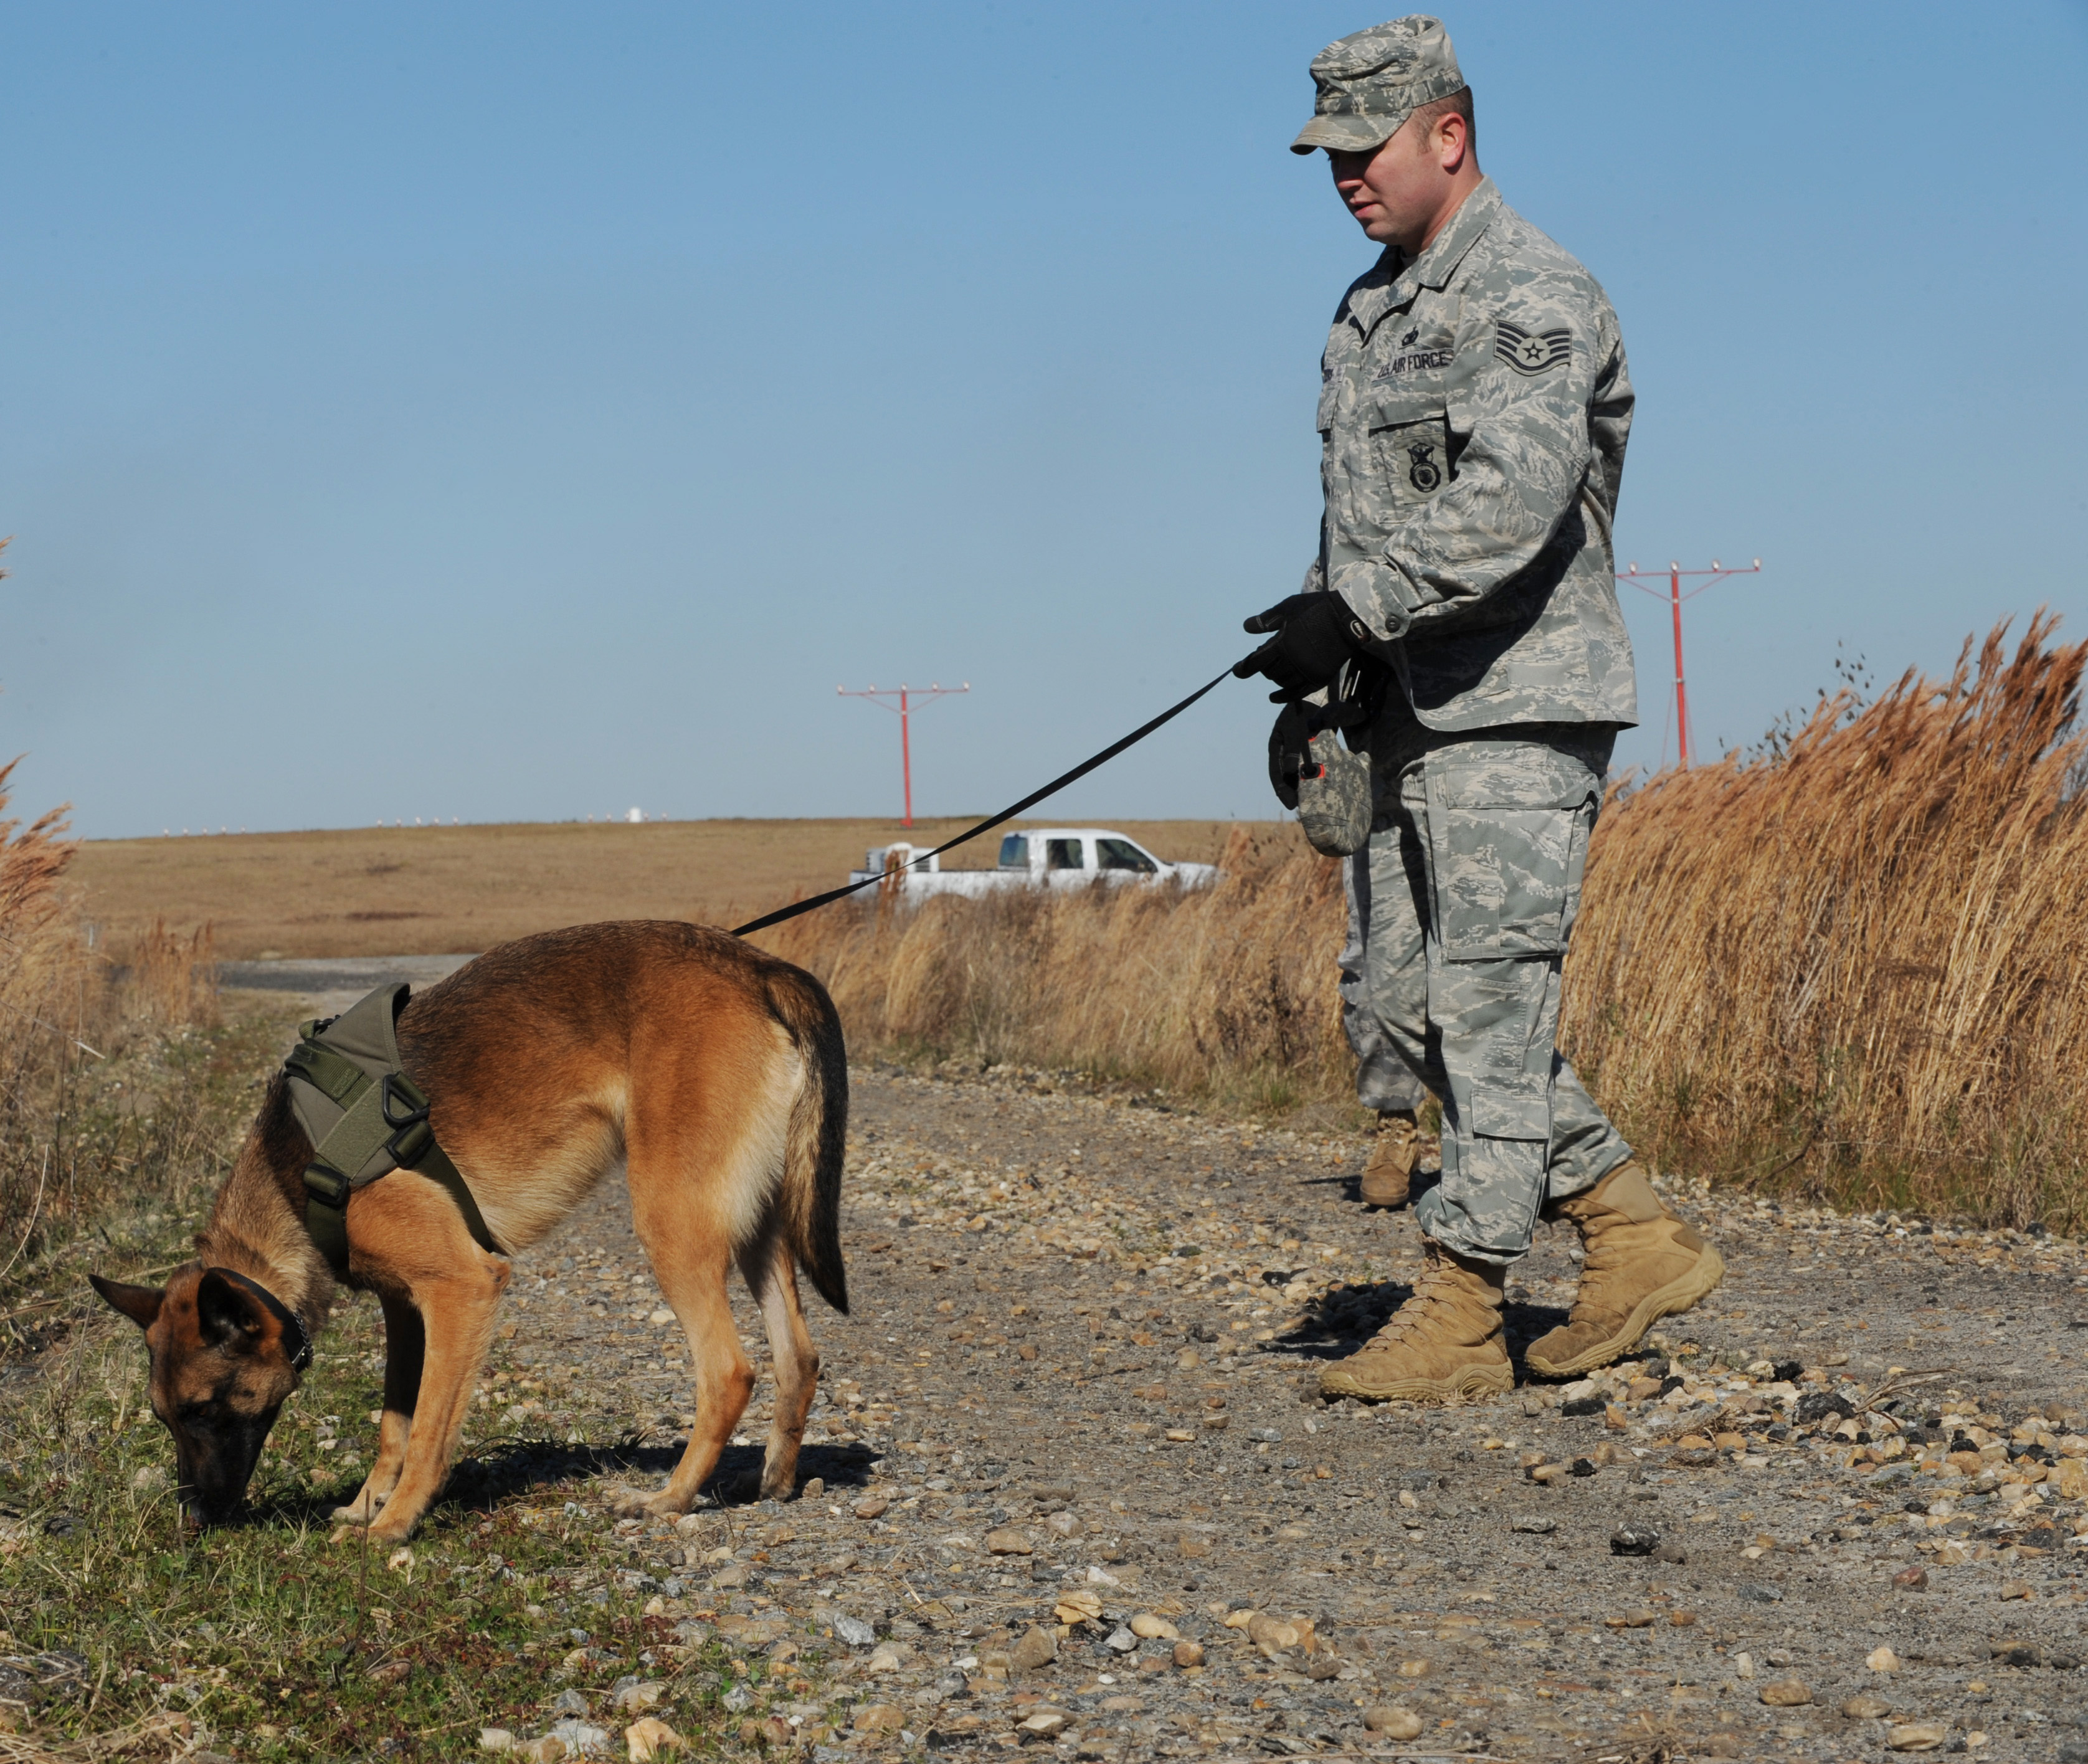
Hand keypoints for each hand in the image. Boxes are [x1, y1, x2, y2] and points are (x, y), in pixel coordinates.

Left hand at [1233, 592, 1371, 700]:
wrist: (1348, 618)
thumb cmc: (1316, 609)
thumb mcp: (1288, 608)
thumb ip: (1266, 620)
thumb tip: (1246, 627)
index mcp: (1282, 644)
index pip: (1256, 662)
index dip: (1243, 668)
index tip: (1236, 670)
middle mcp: (1293, 662)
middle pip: (1268, 672)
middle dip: (1263, 665)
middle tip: (1266, 655)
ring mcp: (1306, 672)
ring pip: (1281, 682)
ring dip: (1274, 676)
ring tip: (1275, 667)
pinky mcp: (1318, 679)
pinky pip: (1296, 693)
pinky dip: (1283, 696)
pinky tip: (1273, 697)